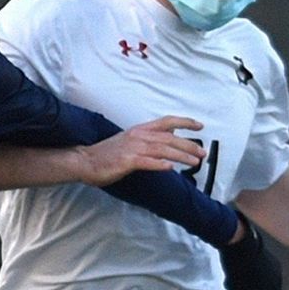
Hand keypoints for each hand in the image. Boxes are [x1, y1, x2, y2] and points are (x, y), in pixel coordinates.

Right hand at [77, 116, 205, 186]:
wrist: (85, 161)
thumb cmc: (107, 154)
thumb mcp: (129, 140)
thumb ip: (148, 137)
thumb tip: (168, 134)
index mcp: (140, 129)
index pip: (167, 121)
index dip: (185, 122)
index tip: (200, 126)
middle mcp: (139, 136)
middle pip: (169, 138)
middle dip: (189, 145)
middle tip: (203, 153)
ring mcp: (133, 148)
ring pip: (163, 149)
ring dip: (181, 155)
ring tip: (194, 162)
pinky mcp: (127, 161)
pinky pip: (147, 162)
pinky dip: (160, 164)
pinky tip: (171, 167)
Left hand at [220, 211, 281, 289]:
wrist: (236, 241)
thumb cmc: (243, 275)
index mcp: (277, 285)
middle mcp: (275, 271)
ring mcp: (266, 258)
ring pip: (253, 282)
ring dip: (241, 288)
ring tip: (229, 286)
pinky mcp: (253, 249)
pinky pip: (248, 268)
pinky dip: (239, 275)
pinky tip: (230, 273)